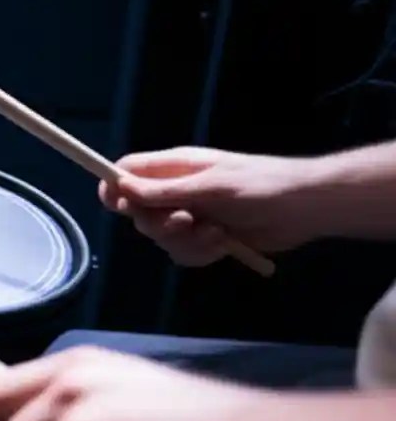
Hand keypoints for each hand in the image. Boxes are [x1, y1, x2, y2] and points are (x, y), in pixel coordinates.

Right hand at [98, 146, 317, 265]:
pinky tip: (223, 244)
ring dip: (186, 242)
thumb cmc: (260, 186)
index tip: (119, 205)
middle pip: (138, 212)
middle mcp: (176, 191)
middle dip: (160, 224)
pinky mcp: (204, 239)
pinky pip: (182, 254)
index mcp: (174, 167)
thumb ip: (164, 191)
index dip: (115, 187)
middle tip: (186, 222)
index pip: (127, 172)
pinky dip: (201, 253)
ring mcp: (189, 216)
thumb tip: (120, 187)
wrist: (304, 209)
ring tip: (216, 234)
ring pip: (161, 238)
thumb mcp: (210, 186)